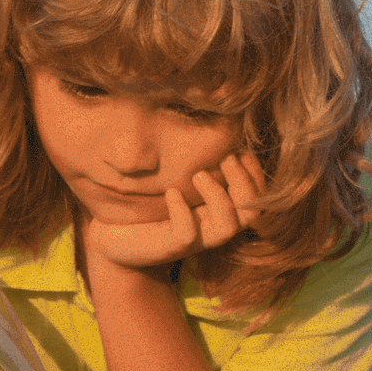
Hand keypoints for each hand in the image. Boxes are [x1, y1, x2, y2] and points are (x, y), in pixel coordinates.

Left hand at [82, 152, 265, 277]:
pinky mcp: (171, 247)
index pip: (257, 197)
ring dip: (219, 197)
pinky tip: (171, 193)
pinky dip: (183, 212)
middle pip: (252, 212)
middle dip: (246, 182)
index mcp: (219, 209)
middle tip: (226, 157)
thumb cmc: (147, 203)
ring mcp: (195, 239)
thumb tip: (207, 124)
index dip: (256, 174)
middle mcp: (212, 225)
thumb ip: (193, 161)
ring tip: (198, 174)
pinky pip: (188, 234)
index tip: (241, 149)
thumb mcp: (175, 178)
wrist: (114, 239)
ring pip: (227, 227)